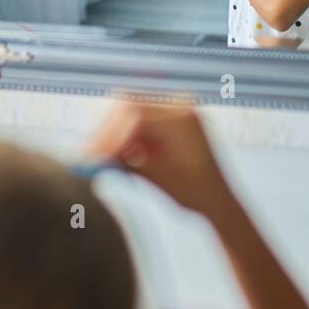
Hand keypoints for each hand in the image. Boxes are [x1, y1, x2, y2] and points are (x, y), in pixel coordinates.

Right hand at [84, 101, 231, 218]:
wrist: (219, 202)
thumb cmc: (197, 194)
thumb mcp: (159, 178)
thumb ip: (127, 163)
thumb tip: (93, 157)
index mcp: (183, 117)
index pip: (135, 114)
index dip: (109, 135)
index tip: (93, 155)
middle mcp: (179, 107)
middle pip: (128, 106)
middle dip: (107, 132)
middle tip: (89, 155)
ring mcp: (173, 111)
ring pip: (128, 114)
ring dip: (112, 135)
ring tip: (100, 160)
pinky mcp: (166, 122)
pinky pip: (136, 122)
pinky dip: (123, 139)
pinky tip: (115, 158)